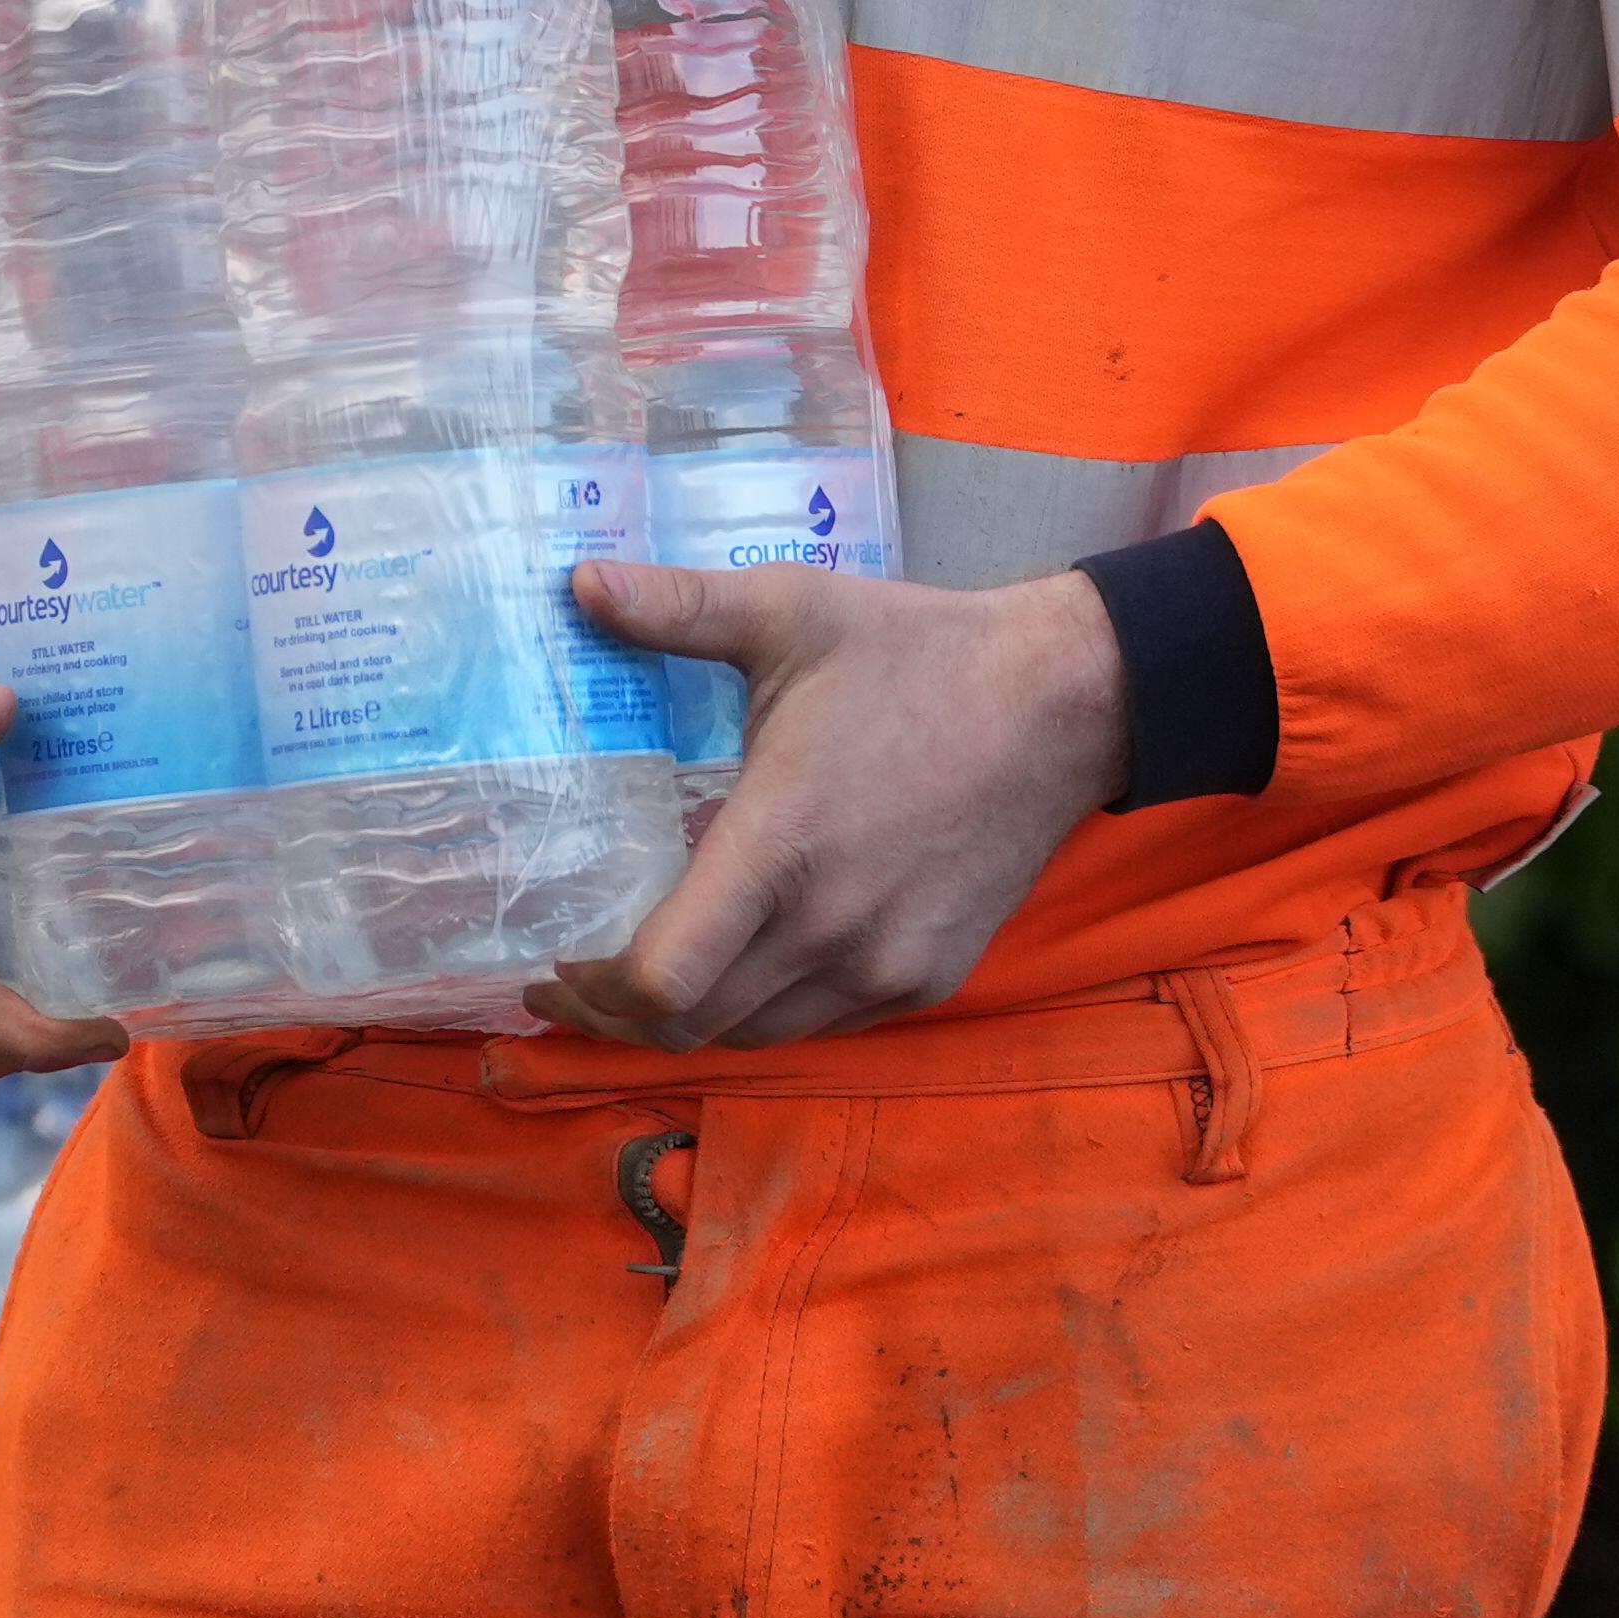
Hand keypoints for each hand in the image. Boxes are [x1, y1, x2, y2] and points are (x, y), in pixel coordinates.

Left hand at [528, 563, 1131, 1050]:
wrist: (1066, 702)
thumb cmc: (919, 653)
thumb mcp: (791, 612)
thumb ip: (678, 609)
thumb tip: (577, 582)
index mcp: (781, 844)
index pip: (664, 979)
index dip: (594, 993)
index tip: (553, 969)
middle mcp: (831, 925)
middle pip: (694, 1025)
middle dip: (621, 1016)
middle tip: (578, 983)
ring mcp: (886, 963)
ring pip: (757, 1035)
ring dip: (694, 1020)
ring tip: (650, 983)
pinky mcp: (930, 976)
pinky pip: (823, 1023)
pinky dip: (767, 1010)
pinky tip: (745, 966)